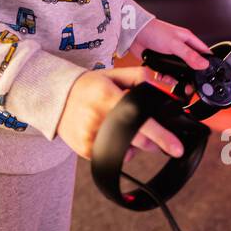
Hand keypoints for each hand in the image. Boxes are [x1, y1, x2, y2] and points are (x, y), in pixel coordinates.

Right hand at [56, 67, 184, 160]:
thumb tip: (163, 85)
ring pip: (126, 151)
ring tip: (123, 129)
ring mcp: (89, 135)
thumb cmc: (88, 86)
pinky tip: (110, 136)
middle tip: (155, 138)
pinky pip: (112, 157)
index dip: (161, 135)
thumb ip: (139, 76)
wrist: (54, 97)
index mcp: (106, 96)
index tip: (175, 147)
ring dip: (135, 145)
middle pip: (137, 139)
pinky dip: (118, 150)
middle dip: (154, 142)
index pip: (140, 118)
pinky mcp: (84, 148)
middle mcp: (97, 116)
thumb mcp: (112, 74)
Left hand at [128, 18, 210, 100]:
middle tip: (191, 83)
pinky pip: (167, 72)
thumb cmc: (153, 31)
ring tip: (173, 80)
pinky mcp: (161, 60)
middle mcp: (181, 47)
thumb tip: (203, 64)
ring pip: (179, 70)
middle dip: (191, 74)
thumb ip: (189, 55)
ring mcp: (171, 54)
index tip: (209, 73)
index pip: (203, 52)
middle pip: (192, 64)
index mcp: (187, 39)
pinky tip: (163, 77)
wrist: (134, 34)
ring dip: (176, 77)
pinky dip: (165, 76)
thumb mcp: (174, 44)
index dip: (208, 62)